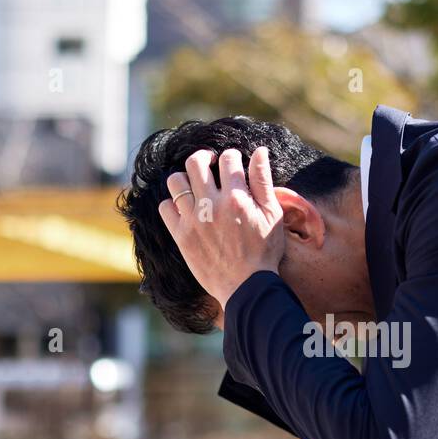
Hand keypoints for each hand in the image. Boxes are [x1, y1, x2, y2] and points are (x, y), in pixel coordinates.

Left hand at [158, 147, 285, 318]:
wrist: (247, 287)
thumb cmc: (264, 252)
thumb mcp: (272, 215)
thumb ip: (263, 181)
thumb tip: (260, 151)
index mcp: (237, 197)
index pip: (229, 159)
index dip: (232, 157)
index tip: (233, 165)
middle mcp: (212, 205)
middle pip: (196, 162)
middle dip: (204, 157)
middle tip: (210, 164)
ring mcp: (194, 220)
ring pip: (176, 181)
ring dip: (186, 178)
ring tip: (196, 186)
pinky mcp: (181, 236)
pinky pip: (165, 208)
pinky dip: (172, 204)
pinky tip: (185, 208)